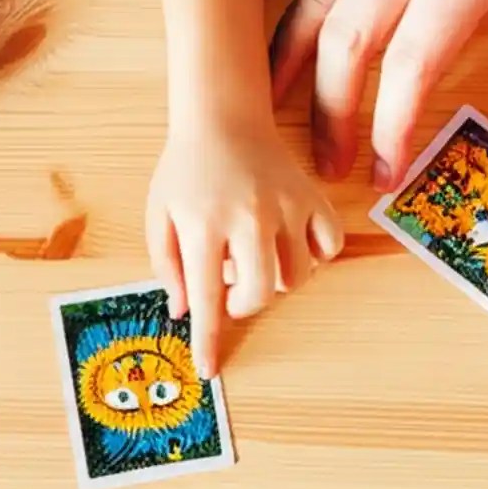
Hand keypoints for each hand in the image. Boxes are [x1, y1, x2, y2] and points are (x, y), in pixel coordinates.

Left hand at [147, 118, 343, 377]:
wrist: (223, 119)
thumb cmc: (186, 171)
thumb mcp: (159, 215)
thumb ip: (167, 267)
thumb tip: (185, 312)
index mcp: (204, 224)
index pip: (207, 298)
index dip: (208, 339)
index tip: (209, 369)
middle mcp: (249, 217)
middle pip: (260, 294)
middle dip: (243, 305)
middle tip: (230, 289)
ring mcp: (286, 206)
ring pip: (296, 277)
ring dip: (275, 280)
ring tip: (254, 255)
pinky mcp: (312, 198)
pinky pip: (328, 247)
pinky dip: (314, 256)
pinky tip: (290, 244)